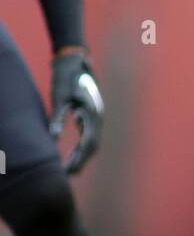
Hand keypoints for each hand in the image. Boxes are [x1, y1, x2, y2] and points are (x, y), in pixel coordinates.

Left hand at [50, 49, 103, 173]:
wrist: (74, 59)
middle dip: (81, 162)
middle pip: (93, 146)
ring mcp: (96, 116)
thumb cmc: (65, 76)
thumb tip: (53, 138)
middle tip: (67, 175)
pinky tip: (71, 155)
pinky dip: (81, 148)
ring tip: (69, 170)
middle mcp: (98, 116)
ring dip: (82, 157)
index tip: (68, 170)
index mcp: (93, 113)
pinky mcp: (90, 115)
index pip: (89, 143)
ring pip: (92, 142)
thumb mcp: (58, 96)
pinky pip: (88, 136)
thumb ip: (57, 117)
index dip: (80, 159)